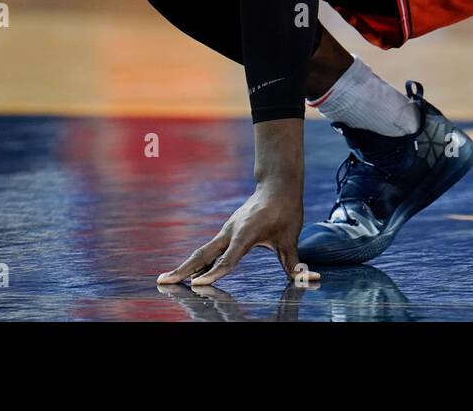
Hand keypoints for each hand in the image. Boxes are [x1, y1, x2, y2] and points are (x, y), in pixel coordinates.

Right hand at [157, 181, 319, 286]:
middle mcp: (231, 231)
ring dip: (185, 266)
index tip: (198, 285)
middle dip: (184, 269)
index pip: (228, 259)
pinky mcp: (227, 231)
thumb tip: (309, 279)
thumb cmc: (285, 211)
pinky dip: (197, 261)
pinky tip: (189, 273)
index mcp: (246, 233)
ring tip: (166, 280)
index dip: (214, 274)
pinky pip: (209, 248)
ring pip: (202, 251)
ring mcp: (227, 230)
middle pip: (203, 254)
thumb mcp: (291, 237)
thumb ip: (294, 262)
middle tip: (163, 282)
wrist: (277, 185)